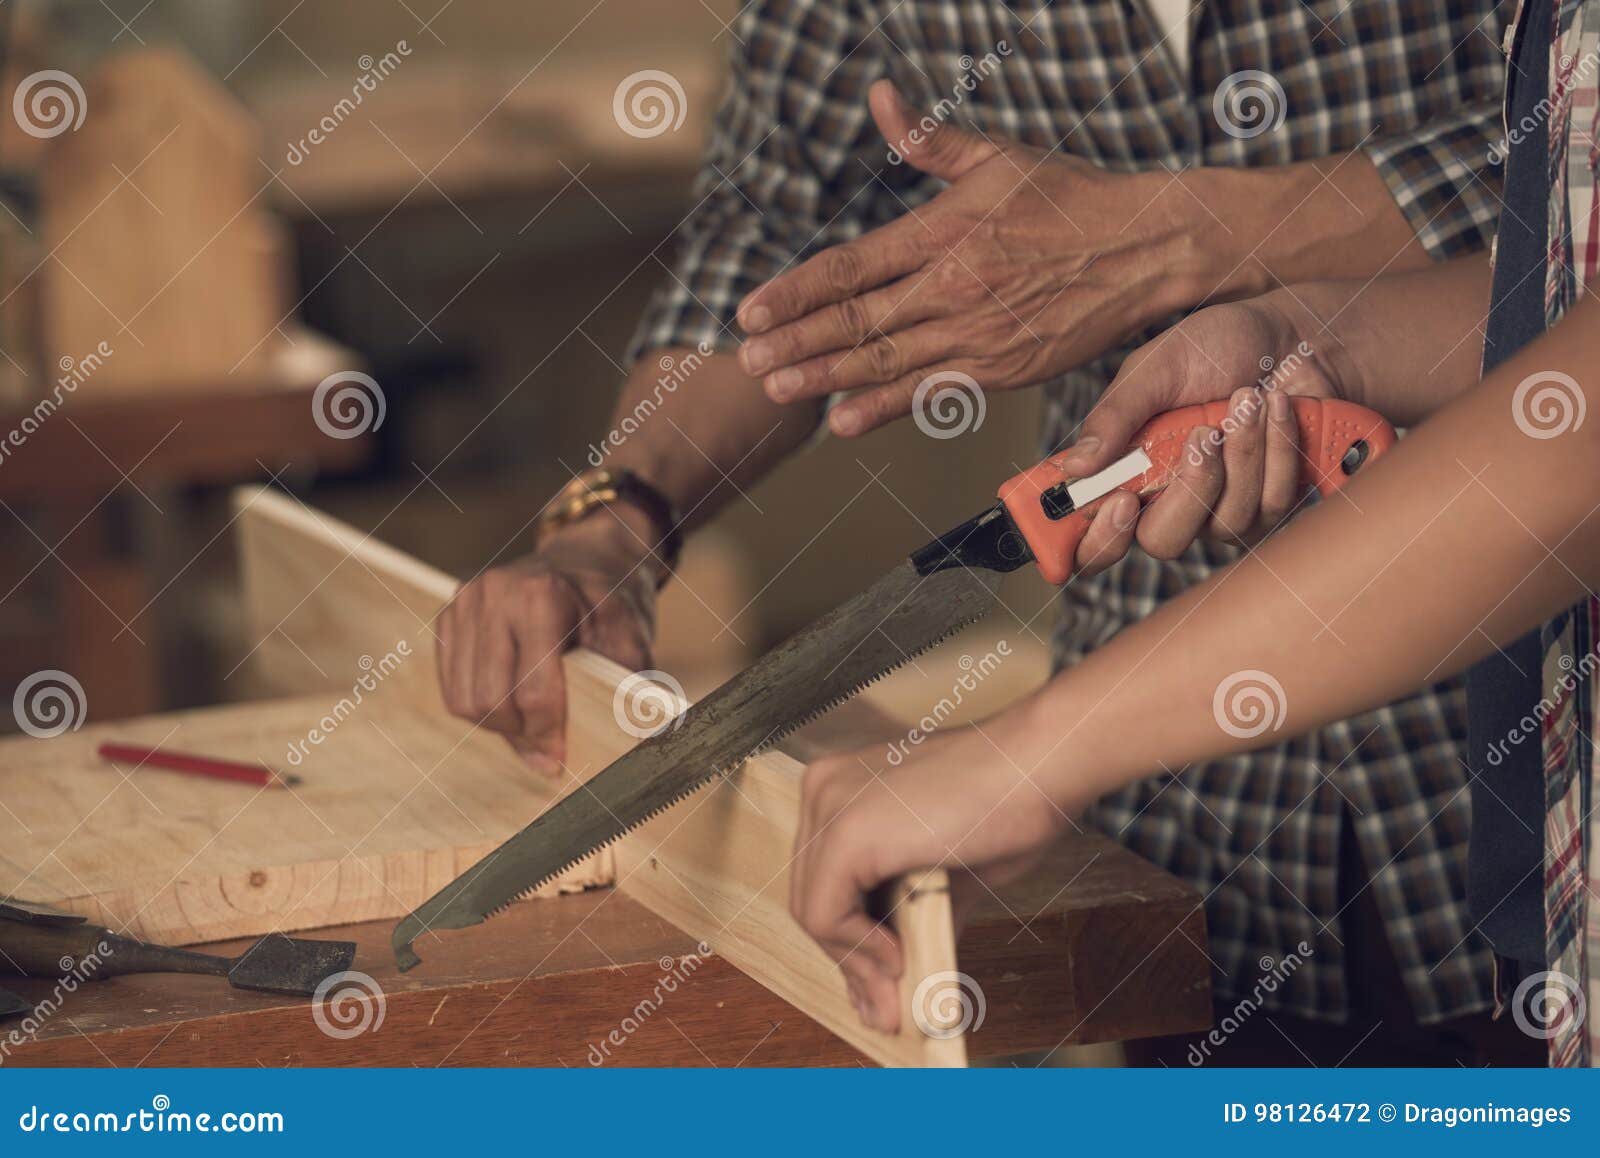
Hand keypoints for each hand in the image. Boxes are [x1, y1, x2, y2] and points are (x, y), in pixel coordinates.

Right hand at [436, 511, 659, 774]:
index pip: (533, 690)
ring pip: (465, 699)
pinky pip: (452, 687)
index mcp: (540, 595)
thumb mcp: (630, 635)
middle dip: (522, 736)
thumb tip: (612, 742)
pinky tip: (511, 708)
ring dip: (498, 727)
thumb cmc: (609, 600)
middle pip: (492, 700)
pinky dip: (479, 710)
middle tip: (548, 752)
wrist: (583, 558)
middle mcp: (493, 594)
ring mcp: (465, 604)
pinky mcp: (448, 618)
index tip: (562, 756)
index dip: (549, 733)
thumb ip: (621, 683)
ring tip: (531, 730)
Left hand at [736, 80, 1199, 436]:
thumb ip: (927, 140)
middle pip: (856, 320)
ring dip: (823, 376)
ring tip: (776, 387)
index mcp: (944, 230)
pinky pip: (930, 391)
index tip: (751, 309)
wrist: (1145, 249)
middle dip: (794, 341)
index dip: (795, 291)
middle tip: (746, 358)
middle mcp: (953, 284)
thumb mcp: (997, 156)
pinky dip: (884, 406)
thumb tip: (878, 96)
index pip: (850, 266)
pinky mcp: (1002, 368)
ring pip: (883, 360)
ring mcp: (977, 332)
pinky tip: (843, 419)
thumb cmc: (1070, 197)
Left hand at [790, 719, 1073, 1031]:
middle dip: (849, 959)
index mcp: (841, 786)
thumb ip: (907, 913)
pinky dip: (859, 949)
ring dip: (856, 964)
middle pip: (812, 895)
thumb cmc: (1006, 804)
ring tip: (893, 998)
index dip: (848, 939)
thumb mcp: (942, 870)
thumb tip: (899, 972)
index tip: (878, 984)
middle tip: (882, 1007)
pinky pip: (826, 914)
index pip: (823, 878)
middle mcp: (824, 788)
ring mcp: (830, 806)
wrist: (1040, 767)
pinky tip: (898, 960)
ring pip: (813, 910)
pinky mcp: (847, 835)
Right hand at [1059, 298, 1349, 574]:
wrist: (1294, 336)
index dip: (1102, 539)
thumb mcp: (1156, 368)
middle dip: (1191, 489)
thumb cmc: (1216, 348)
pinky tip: (1279, 408)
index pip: (1099, 536)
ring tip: (1250, 398)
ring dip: (1245, 454)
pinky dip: (1278, 449)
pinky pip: (1274, 505)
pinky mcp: (1271, 503)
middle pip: (1164, 541)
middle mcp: (1172, 500)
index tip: (1124, 503)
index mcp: (1129, 472)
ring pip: (1227, 522)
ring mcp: (1223, 508)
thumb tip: (1074, 467)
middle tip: (1205, 433)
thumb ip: (1115, 416)